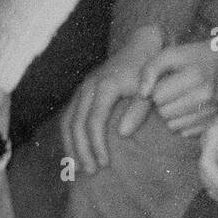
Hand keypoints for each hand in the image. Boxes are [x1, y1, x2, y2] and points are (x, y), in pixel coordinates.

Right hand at [61, 25, 164, 174]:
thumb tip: (123, 134)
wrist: (140, 46)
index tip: (104, 164)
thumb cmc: (148, 70)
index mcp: (105, 86)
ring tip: (78, 168)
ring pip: (68, 121)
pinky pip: (68, 116)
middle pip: (76, 124)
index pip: (94, 121)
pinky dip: (69, 136)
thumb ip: (139, 109)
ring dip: (71, 146)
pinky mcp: (82, 92)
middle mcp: (88, 87)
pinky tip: (75, 151)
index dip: (96, 145)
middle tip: (90, 171)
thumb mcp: (149, 88)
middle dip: (81, 150)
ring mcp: (82, 88)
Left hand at [139, 40, 217, 139]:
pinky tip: (189, 108)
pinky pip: (184, 132)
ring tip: (182, 98)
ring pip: (172, 125)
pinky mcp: (212, 123)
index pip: (157, 96)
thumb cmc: (192, 58)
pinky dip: (183, 122)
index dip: (157, 87)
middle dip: (163, 102)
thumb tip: (143, 94)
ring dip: (172, 114)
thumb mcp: (170, 54)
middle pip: (164, 113)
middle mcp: (206, 95)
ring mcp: (211, 111)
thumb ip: (150, 69)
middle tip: (174, 89)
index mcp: (195, 76)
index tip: (167, 80)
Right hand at [198, 94, 217, 199]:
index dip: (217, 180)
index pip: (207, 164)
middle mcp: (208, 142)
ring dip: (217, 188)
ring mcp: (211, 146)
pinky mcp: (217, 150)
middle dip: (216, 188)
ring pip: (206, 173)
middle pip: (204, 172)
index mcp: (213, 135)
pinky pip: (213, 170)